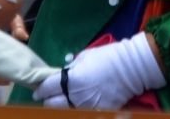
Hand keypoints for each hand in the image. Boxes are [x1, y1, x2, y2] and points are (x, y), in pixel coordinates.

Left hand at [33, 33, 165, 108]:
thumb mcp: (84, 57)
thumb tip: (63, 74)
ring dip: (61, 107)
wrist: (131, 68)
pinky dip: (77, 110)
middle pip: (52, 104)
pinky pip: (82, 114)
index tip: (38, 91)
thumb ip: (71, 68)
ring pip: (65, 112)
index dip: (40, 90)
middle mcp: (75, 96)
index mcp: (71, 79)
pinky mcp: (99, 112)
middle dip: (48, 100)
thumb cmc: (107, 57)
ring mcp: (87, 107)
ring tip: (63, 102)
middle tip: (48, 98)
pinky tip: (78, 106)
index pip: (47, 88)